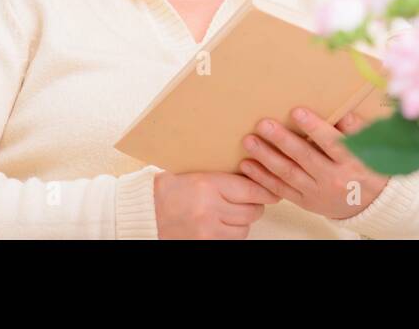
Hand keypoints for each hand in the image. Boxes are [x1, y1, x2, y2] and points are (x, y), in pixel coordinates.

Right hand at [152, 170, 279, 238]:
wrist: (145, 211)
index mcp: (208, 184)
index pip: (251, 189)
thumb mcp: (197, 174)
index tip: (273, 189)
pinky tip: (223, 225)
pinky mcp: (205, 244)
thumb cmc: (169, 189)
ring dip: (243, 222)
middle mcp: (210, 208)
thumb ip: (224, 178)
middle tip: (251, 200)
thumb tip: (255, 176)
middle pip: (252, 211)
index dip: (266, 190)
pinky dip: (232, 234)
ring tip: (232, 213)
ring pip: (244, 229)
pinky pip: (232, 241)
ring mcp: (207, 230)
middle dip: (255, 206)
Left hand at [237, 108, 389, 219]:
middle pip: (305, 157)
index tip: (297, 112)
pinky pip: (281, 190)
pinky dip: (263, 178)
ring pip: (289, 174)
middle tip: (263, 124)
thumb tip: (341, 110)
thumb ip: (356, 129)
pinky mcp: (306, 202)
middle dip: (282, 140)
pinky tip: (248, 165)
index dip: (314, 128)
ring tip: (249, 141)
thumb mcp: (371, 147)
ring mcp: (318, 192)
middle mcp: (334, 178)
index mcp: (352, 162)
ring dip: (267, 157)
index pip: (332, 143)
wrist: (371, 204)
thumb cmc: (368, 167)